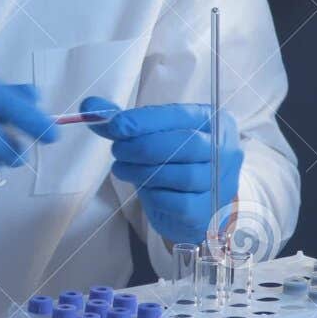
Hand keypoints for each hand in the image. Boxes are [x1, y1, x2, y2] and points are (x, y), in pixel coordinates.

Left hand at [82, 96, 241, 244]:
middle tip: (117, 150)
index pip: (179, 116)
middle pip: (182, 145)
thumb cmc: (175, 162)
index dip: (145, 120)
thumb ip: (125, 123)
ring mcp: (220, 182)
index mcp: (216, 122)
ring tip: (123, 168)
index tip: (116, 125)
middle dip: (141, 146)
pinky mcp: (208, 210)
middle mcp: (226, 150)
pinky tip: (144, 188)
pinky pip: (176, 201)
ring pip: (179, 174)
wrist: (197, 206)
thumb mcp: (155, 136)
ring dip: (141, 171)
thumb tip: (89, 108)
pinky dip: (153, 194)